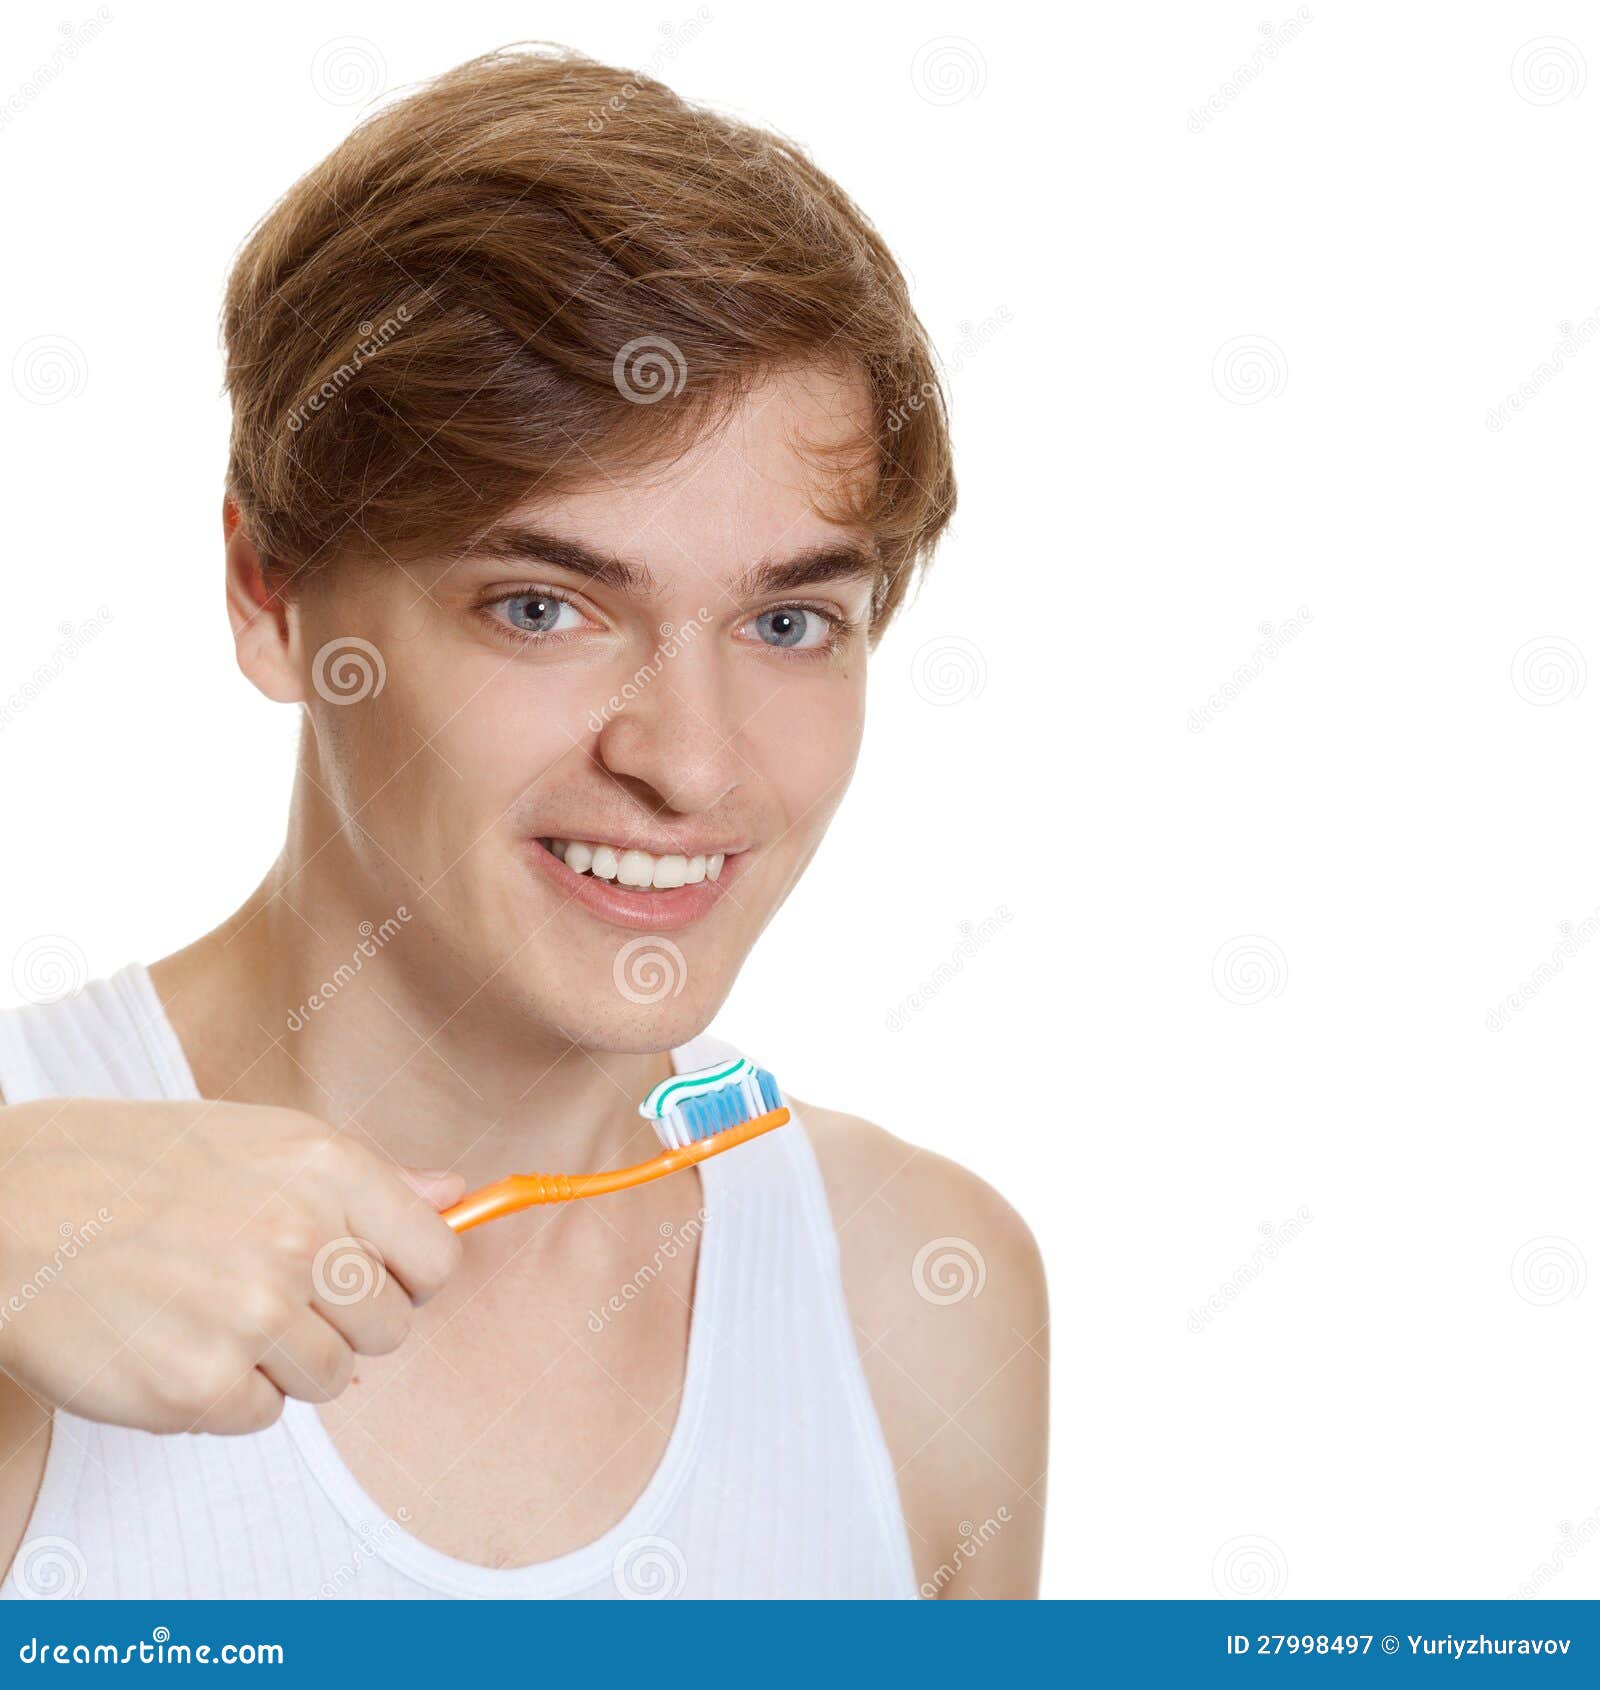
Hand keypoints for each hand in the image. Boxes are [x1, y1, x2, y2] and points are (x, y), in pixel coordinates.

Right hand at [0, 1098, 462, 1433]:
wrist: (9, 1209)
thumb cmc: (137, 1166)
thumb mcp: (263, 1139)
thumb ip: (368, 1179)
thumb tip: (456, 1194)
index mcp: (327, 1169)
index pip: (437, 1259)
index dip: (409, 1278)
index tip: (373, 1277)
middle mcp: (300, 1239)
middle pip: (391, 1329)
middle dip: (345, 1323)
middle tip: (276, 1294)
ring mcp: (252, 1317)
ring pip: (332, 1380)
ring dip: (283, 1361)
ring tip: (214, 1310)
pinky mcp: (200, 1387)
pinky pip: (261, 1416)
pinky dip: (226, 1394)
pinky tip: (177, 1341)